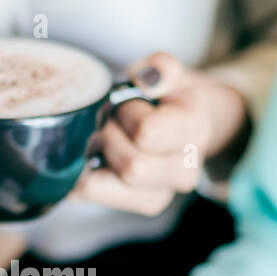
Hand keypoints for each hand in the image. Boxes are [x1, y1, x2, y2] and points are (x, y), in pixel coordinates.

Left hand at [73, 52, 249, 215]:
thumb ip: (160, 68)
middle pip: (131, 166)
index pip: (147, 132)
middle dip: (110, 136)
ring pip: (104, 184)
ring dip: (94, 155)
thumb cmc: (167, 98)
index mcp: (195, 131)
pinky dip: (81, 173)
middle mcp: (185, 173)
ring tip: (105, 139)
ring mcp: (161, 196)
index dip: (128, 113)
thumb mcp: (168, 73)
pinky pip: (90, 194)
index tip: (129, 104)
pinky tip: (93, 158)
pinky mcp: (136, 206)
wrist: (183, 125)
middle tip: (111, 122)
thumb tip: (147, 78)